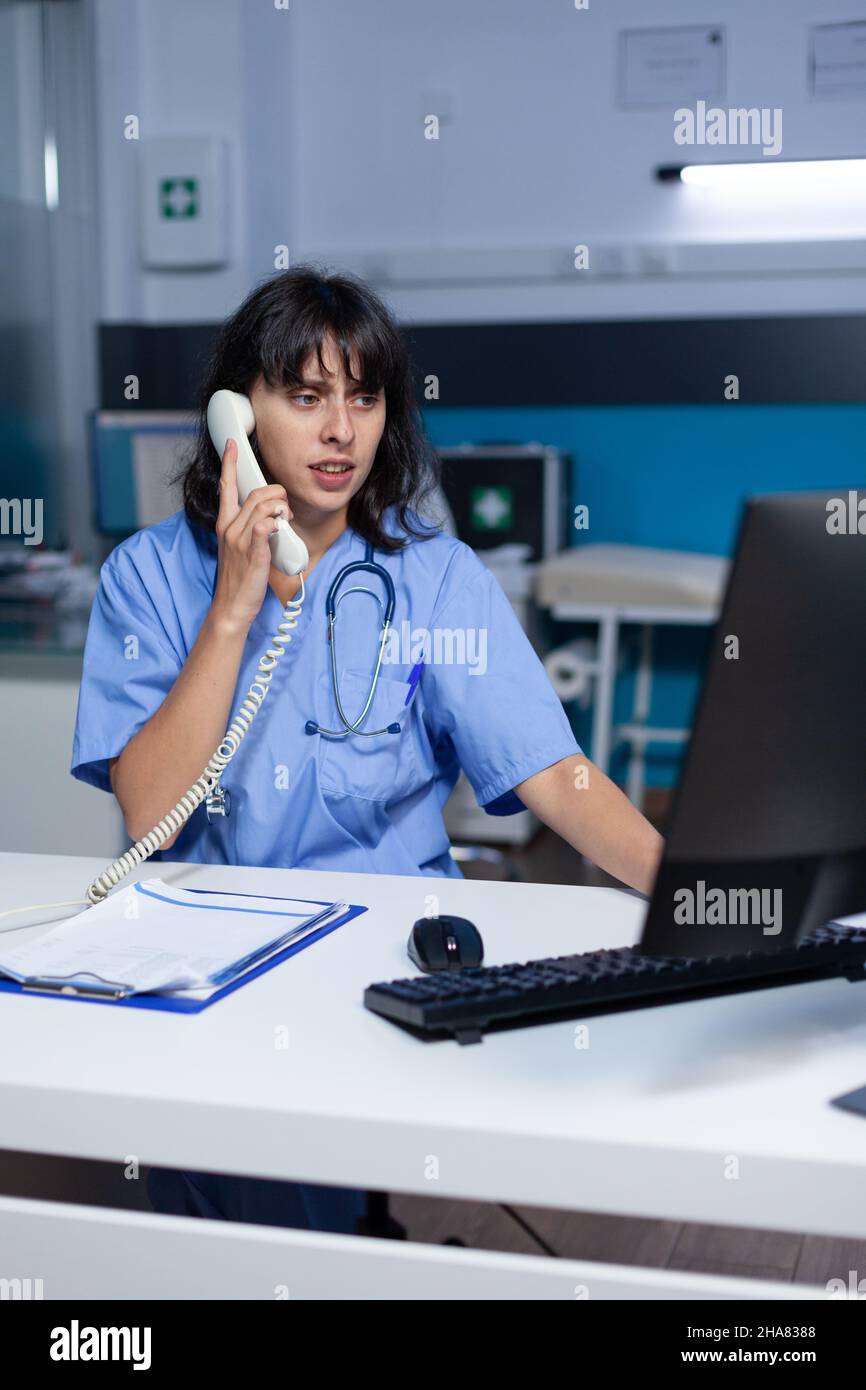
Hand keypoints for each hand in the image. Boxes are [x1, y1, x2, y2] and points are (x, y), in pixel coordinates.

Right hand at [211, 438, 292, 632]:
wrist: (232, 607)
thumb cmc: (239, 578)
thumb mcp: (241, 547)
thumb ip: (253, 527)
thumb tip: (272, 516)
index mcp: (225, 524)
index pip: (226, 487)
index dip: (229, 463)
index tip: (232, 444)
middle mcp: (230, 528)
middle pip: (256, 493)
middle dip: (277, 494)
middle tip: (286, 511)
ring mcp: (240, 541)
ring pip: (263, 506)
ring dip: (281, 509)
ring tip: (287, 521)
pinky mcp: (253, 554)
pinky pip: (265, 527)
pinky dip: (276, 523)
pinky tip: (280, 529)